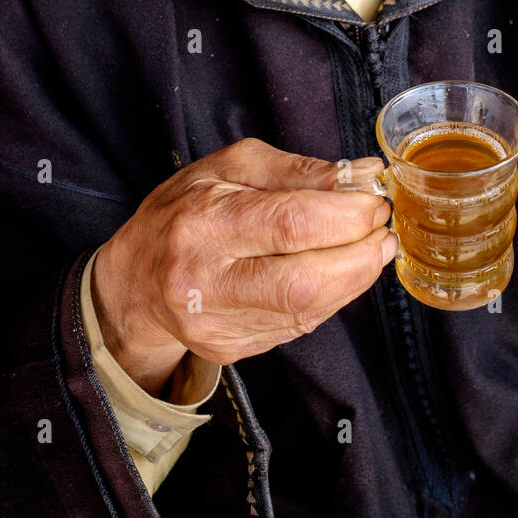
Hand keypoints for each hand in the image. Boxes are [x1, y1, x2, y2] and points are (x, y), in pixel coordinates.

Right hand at [91, 138, 394, 393]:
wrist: (134, 278)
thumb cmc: (184, 210)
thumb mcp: (230, 167)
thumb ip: (300, 171)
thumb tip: (364, 175)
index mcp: (202, 222)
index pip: (291, 224)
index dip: (347, 216)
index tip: (374, 202)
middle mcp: (204, 280)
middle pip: (305, 281)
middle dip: (361, 256)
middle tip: (382, 232)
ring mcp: (215, 324)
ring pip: (308, 311)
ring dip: (354, 279)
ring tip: (370, 250)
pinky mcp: (230, 350)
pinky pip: (299, 327)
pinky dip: (331, 299)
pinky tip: (337, 275)